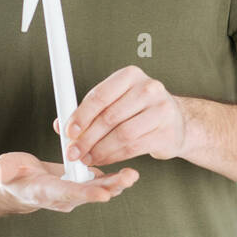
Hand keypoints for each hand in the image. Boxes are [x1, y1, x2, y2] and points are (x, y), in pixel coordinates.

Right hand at [0, 151, 138, 213]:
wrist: (20, 185)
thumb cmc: (11, 176)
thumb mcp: (2, 169)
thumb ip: (1, 171)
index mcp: (45, 191)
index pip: (67, 193)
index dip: (86, 193)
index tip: (104, 193)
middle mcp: (63, 196)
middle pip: (89, 193)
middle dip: (110, 187)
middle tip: (128, 178)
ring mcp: (74, 193)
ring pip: (99, 189)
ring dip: (117, 183)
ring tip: (133, 174)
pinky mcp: (82, 186)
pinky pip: (101, 183)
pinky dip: (114, 176)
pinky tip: (129, 170)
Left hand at [56, 65, 186, 167]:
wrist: (176, 122)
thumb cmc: (139, 110)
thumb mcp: (114, 102)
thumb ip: (88, 112)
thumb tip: (61, 125)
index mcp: (131, 75)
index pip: (100, 95)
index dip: (81, 115)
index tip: (69, 132)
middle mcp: (148, 89)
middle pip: (109, 117)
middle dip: (87, 138)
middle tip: (74, 152)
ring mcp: (161, 110)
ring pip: (121, 134)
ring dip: (100, 150)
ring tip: (87, 158)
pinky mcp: (166, 132)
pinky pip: (133, 148)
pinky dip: (114, 157)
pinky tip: (103, 160)